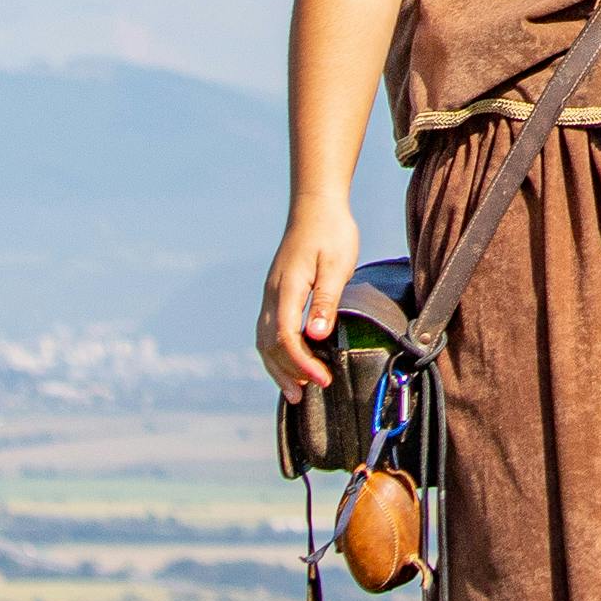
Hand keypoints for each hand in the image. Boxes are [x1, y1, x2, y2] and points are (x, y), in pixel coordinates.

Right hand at [256, 199, 358, 400]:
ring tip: (297, 389)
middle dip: (287, 372)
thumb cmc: (332, 233)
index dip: (303, 363)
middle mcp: (272, 294)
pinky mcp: (276, 291)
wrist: (316, 205)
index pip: (286, 337)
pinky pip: (268, 329)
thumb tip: (316, 336)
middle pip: (269, 344)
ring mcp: (271, 293)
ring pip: (264, 339)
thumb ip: (326, 300)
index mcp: (286, 288)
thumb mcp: (336, 265)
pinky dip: (276, 351)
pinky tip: (291, 361)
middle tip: (308, 395)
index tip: (323, 379)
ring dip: (278, 366)